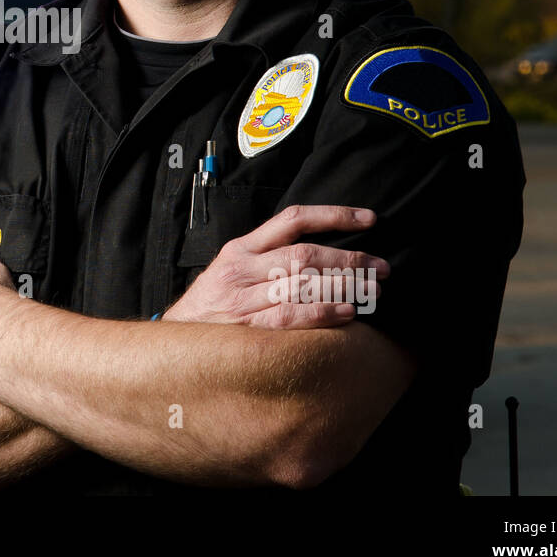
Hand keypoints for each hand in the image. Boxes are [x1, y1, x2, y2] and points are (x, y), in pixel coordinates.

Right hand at [162, 205, 388, 328]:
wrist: (174, 340)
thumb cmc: (211, 307)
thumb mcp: (231, 271)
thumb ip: (266, 258)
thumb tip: (323, 255)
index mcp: (241, 248)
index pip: (293, 219)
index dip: (334, 215)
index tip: (369, 218)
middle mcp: (241, 268)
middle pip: (304, 253)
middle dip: (349, 257)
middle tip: (381, 267)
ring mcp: (242, 298)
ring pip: (302, 282)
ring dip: (344, 285)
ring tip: (374, 290)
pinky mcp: (245, 328)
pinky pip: (290, 317)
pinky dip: (323, 313)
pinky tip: (347, 313)